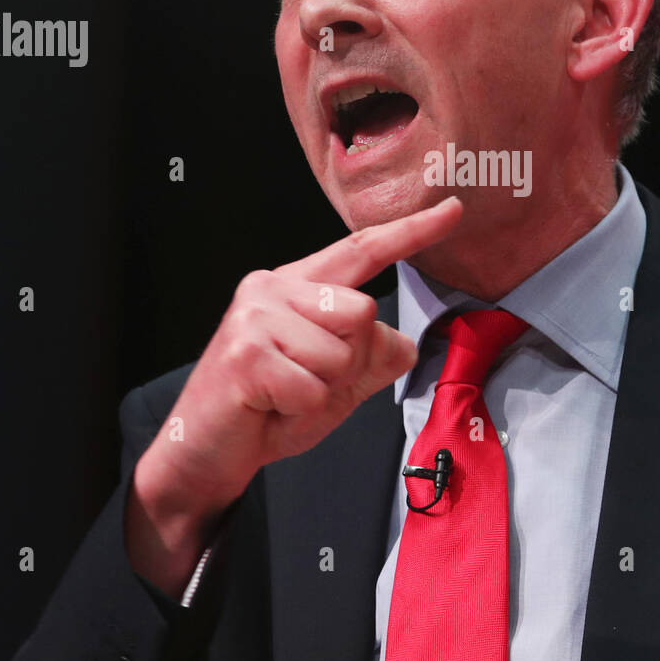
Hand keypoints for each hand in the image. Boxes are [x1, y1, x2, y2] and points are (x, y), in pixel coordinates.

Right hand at [126, 196, 462, 590]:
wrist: (205, 451)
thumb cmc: (269, 409)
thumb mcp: (338, 382)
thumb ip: (374, 357)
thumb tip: (403, 340)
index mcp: (298, 285)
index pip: (363, 250)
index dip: (411, 232)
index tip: (454, 209)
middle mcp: (274, 287)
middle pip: (363, 312)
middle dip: (350, 363)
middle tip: (307, 383)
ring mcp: (255, 317)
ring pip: (341, 353)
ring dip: (324, 390)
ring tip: (285, 395)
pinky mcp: (245, 353)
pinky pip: (314, 387)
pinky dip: (302, 410)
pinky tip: (271, 407)